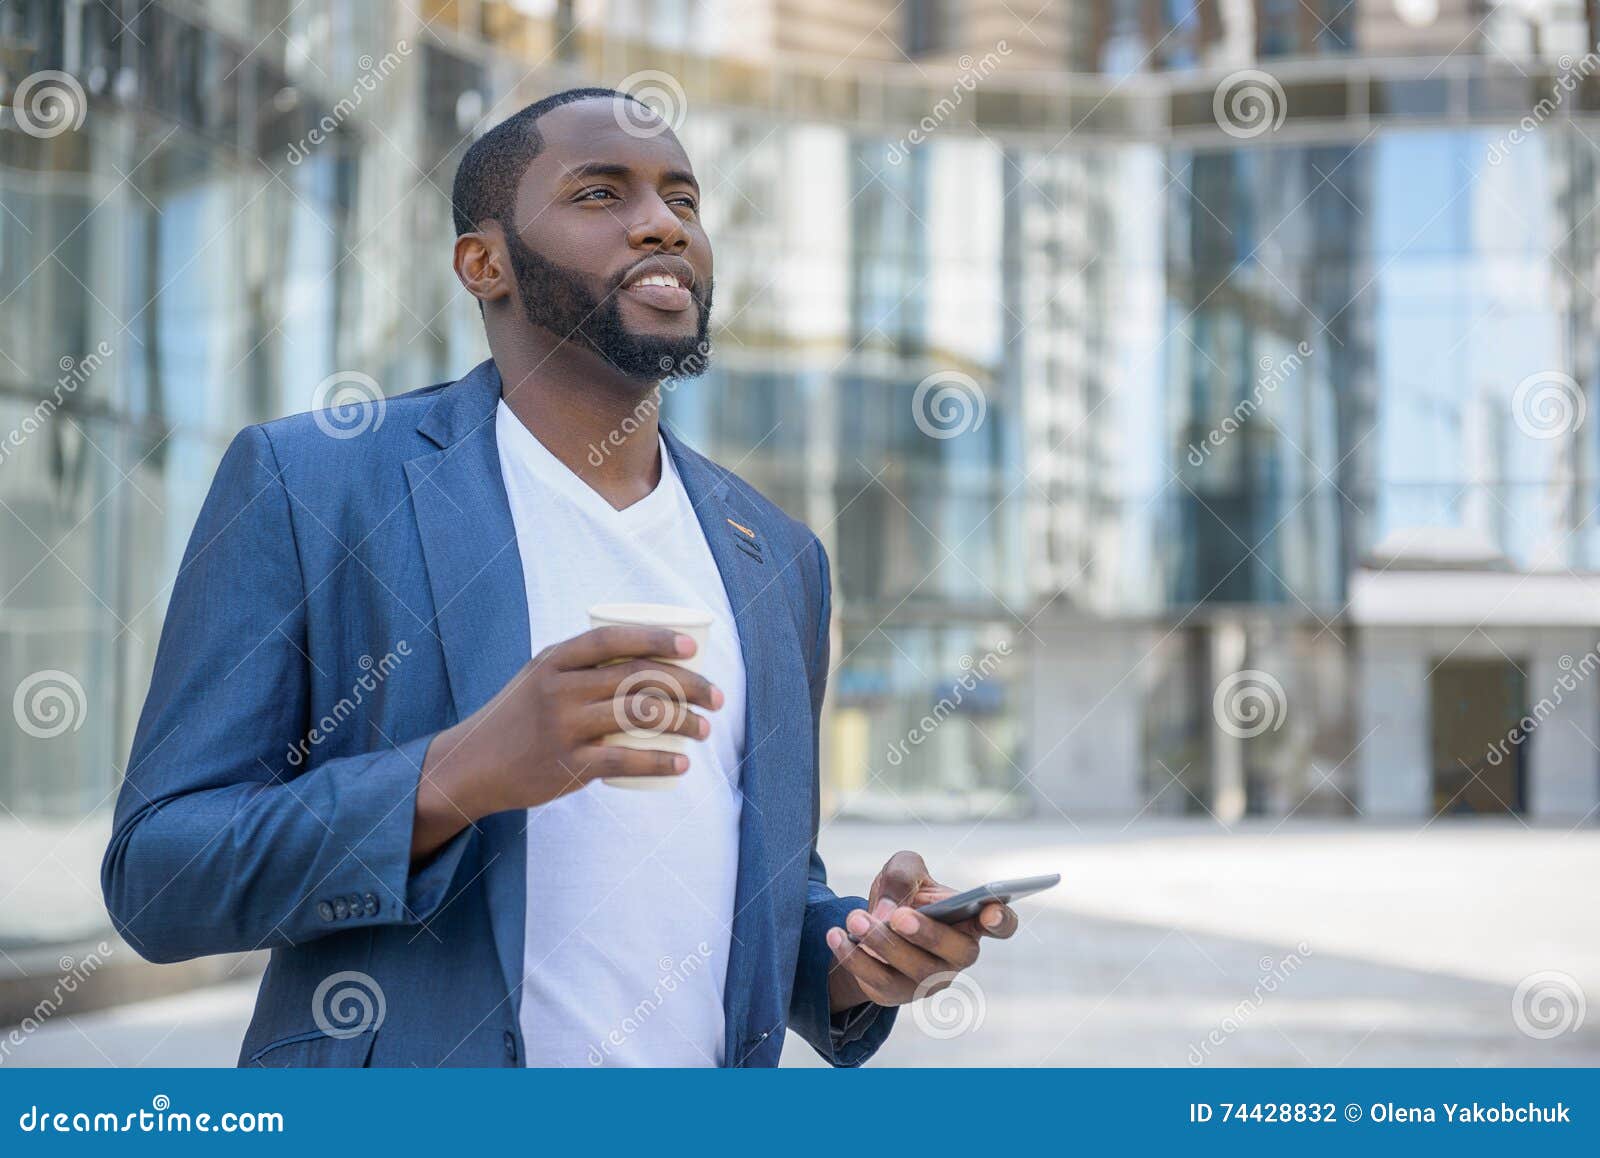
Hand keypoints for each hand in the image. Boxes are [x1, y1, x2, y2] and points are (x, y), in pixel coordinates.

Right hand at [410, 626, 723, 859]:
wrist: (473, 764)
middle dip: (688, 685)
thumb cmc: (519, 717)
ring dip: (683, 722)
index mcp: (555, 660)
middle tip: (716, 697)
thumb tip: (645, 656)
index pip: (613, 640)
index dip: (657, 638)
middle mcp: (559, 689)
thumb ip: (581, 665)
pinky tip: (682, 764)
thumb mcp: (540, 677)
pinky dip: (660, 762)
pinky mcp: (567, 766)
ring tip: (704, 730)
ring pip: (639, 716)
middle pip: (638, 678)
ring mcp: (563, 728)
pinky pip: (625, 760)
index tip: (693, 647)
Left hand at [825, 851, 1018, 1012]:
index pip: (1002, 925)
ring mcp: (930, 980)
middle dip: (926, 934)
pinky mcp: (896, 995)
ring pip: (915, 971)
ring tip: (854, 918)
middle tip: (897, 916)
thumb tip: (889, 913)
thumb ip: (902, 876)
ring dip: (882, 944)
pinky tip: (836, 935)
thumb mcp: (901, 869)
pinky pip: (878, 982)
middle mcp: (957, 954)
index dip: (1002, 920)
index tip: (989, 910)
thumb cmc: (901, 893)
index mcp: (970, 919)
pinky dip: (854, 958)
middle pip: (957, 952)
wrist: (869, 922)